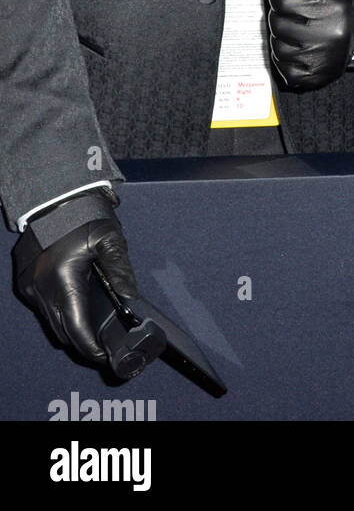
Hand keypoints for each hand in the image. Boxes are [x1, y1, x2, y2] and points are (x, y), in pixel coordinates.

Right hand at [14, 217, 137, 363]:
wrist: (54, 197)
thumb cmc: (84, 214)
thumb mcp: (110, 239)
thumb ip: (121, 270)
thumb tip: (131, 297)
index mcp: (63, 280)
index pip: (77, 329)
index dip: (91, 347)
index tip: (105, 354)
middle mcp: (41, 289)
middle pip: (62, 331)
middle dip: (82, 339)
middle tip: (103, 340)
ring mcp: (30, 287)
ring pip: (50, 320)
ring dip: (69, 324)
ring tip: (92, 323)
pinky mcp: (25, 281)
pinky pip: (42, 306)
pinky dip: (58, 309)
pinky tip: (76, 301)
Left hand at [268, 0, 353, 90]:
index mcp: (329, 5)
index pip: (280, 0)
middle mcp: (329, 34)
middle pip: (277, 24)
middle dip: (280, 15)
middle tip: (293, 10)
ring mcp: (324, 58)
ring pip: (278, 48)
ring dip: (282, 37)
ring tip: (297, 27)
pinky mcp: (319, 76)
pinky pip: (285, 70)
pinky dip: (286, 59)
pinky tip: (298, 46)